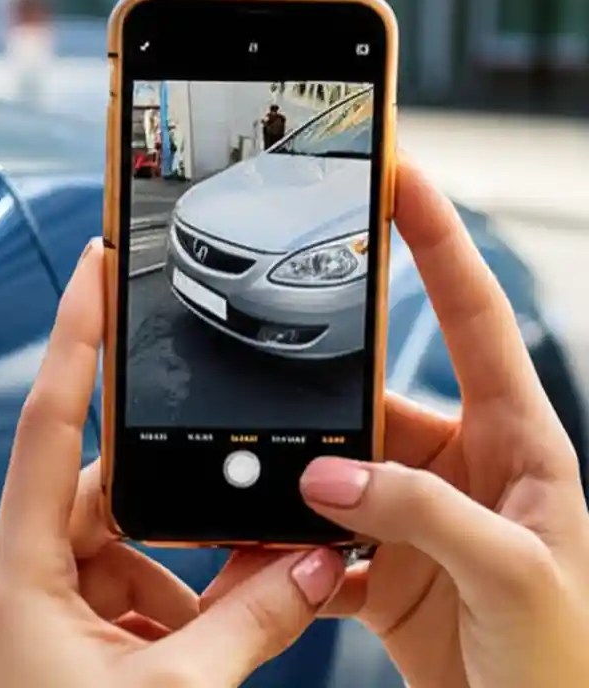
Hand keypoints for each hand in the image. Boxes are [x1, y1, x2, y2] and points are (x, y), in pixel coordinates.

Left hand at [0, 239, 345, 686]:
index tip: (92, 270)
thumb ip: (251, 622)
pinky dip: (162, 613)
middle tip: (243, 537)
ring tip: (217, 637)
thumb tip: (314, 563)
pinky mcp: (44, 644)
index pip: (47, 427)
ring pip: (118, 557)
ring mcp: (26, 615)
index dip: (74, 341)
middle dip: (178, 518)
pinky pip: (112, 597)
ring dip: (178, 584)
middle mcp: (12, 582)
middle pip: (105, 504)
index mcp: (17, 576)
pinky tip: (194, 653)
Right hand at [205, 161, 588, 686]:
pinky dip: (279, 537)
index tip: (398, 179)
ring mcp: (411, 515)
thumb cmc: (567, 658)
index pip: (472, 320)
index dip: (436, 244)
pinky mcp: (374, 565)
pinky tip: (261, 543)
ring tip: (262, 485)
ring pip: (328, 465)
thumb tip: (327, 472)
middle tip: (268, 390)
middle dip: (318, 398)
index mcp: (520, 444)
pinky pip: (309, 532)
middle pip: (371, 398)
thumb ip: (420, 512)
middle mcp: (462, 468)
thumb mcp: (513, 572)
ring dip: (291, 476)